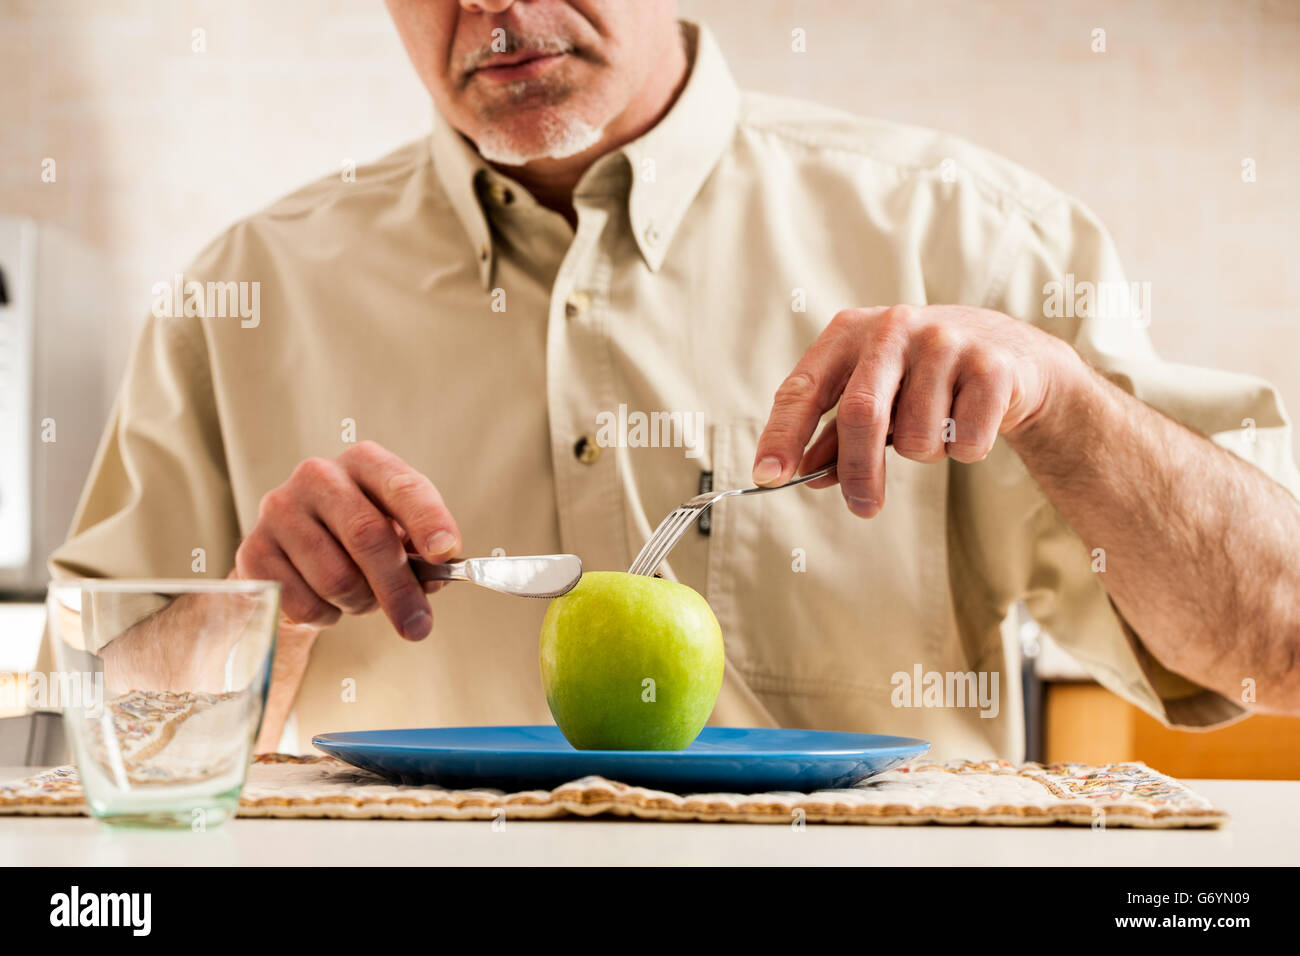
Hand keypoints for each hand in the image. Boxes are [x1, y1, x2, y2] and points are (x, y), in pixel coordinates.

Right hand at [233, 441, 461, 639]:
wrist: (293, 554)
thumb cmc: (358, 540)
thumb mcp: (398, 534)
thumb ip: (421, 553)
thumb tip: (433, 580)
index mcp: (364, 463)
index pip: (401, 486)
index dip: (427, 520)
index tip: (445, 552)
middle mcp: (318, 476)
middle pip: (367, 536)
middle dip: (399, 588)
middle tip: (418, 626)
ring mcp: (279, 510)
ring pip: (336, 577)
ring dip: (360, 603)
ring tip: (360, 597)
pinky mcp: (253, 549)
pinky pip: (304, 602)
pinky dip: (326, 615)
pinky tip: (326, 600)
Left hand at [752, 305, 1082, 516]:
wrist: (1012, 354)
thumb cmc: (923, 377)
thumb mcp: (873, 394)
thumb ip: (835, 434)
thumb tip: (803, 474)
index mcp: (849, 332)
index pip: (803, 389)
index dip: (782, 436)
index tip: (767, 477)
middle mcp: (892, 327)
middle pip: (860, 415)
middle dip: (858, 472)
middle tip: (863, 508)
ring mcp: (944, 341)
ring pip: (916, 435)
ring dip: (924, 454)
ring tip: (937, 430)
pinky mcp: (991, 365)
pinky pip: (965, 441)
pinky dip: (965, 451)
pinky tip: (971, 423)